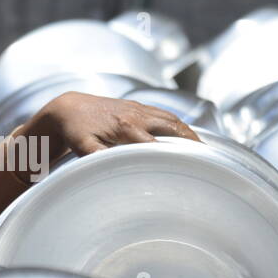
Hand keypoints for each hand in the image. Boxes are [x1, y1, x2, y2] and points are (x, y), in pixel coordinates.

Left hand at [30, 91, 202, 159]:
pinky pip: (165, 114)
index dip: (174, 157)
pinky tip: (186, 136)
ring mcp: (139, 109)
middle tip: (208, 160)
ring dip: (189, 133)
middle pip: (173, 129)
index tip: (189, 170)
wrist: (68, 109)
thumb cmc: (76, 131)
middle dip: (191, 143)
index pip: (158, 145)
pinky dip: (179, 125)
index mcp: (126, 127)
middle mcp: (136, 116)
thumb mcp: (84, 147)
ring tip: (204, 150)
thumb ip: (99, 158)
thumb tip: (115, 171)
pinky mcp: (138, 106)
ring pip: (172, 120)